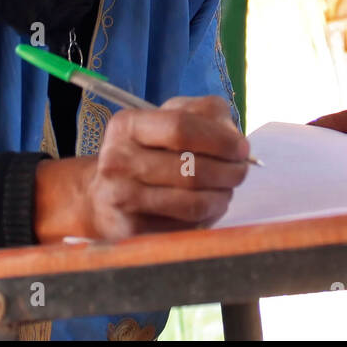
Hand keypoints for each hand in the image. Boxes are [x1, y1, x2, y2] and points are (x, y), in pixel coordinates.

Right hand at [74, 95, 249, 240]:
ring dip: (222, 197)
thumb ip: (204, 116)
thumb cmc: (147, 152)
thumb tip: (235, 141)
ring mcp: (121, 197)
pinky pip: (184, 227)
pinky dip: (207, 218)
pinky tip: (208, 208)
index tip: (242, 148)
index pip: (180, 128)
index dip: (219, 139)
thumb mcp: (168, 120)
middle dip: (228, 172)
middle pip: (190, 169)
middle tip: (241, 172)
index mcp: (127, 124)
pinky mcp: (130, 230)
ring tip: (226, 191)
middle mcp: (117, 160)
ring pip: (192, 203)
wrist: (104, 196)